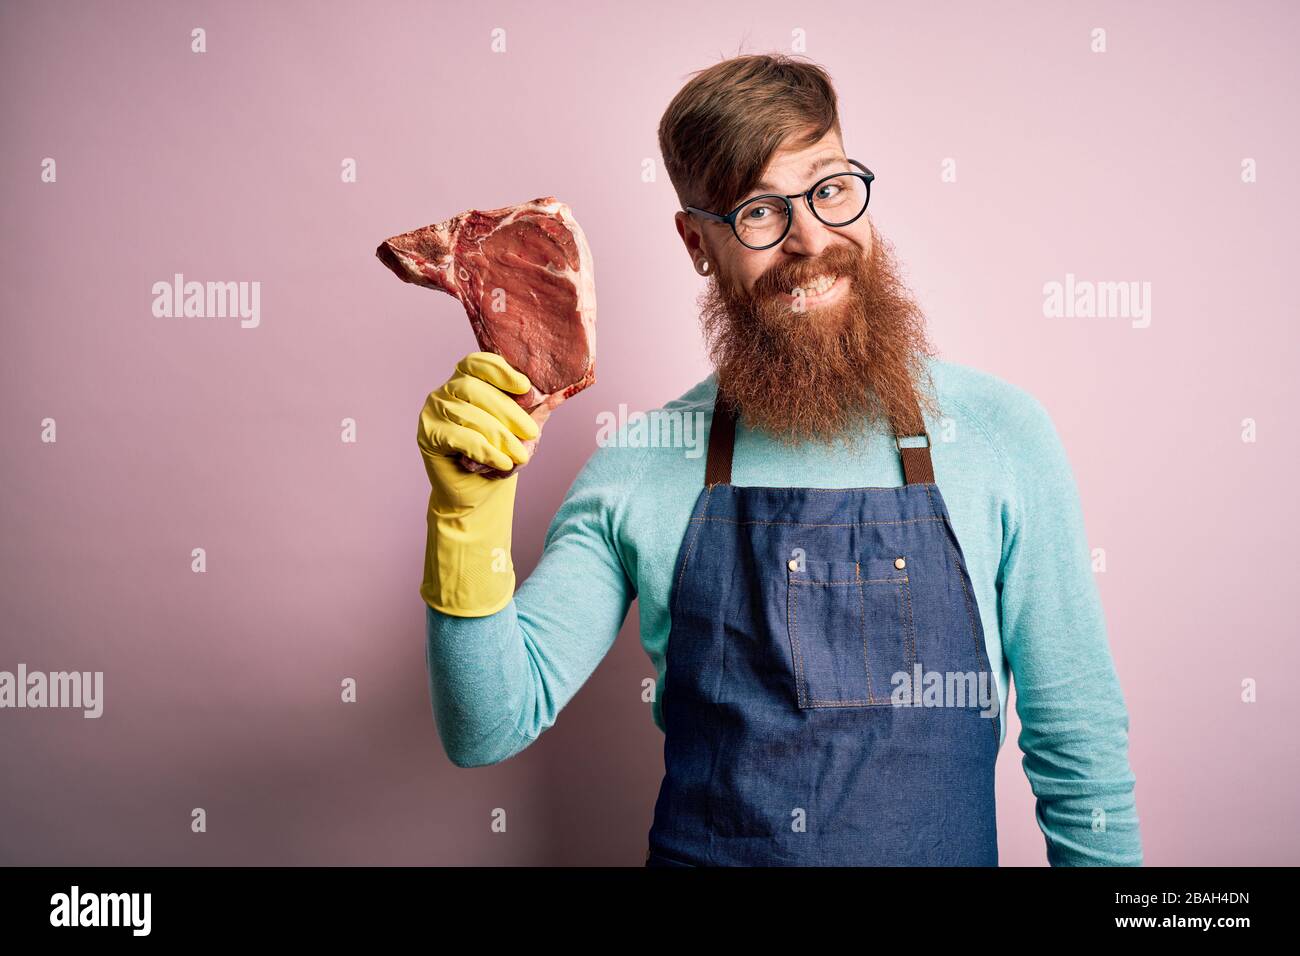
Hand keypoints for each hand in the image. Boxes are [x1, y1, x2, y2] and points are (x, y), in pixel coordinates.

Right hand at [418, 352, 541, 502]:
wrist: (478, 491)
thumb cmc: (499, 453)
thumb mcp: (522, 429)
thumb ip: (538, 409)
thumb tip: (562, 393)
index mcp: (468, 380)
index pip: (479, 363)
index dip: (501, 372)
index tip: (525, 388)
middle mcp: (446, 391)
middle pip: (474, 389)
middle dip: (508, 412)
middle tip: (531, 433)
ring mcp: (433, 411)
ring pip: (468, 414)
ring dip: (500, 436)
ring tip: (520, 455)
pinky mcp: (428, 435)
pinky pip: (459, 437)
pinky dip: (485, 450)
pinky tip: (502, 462)